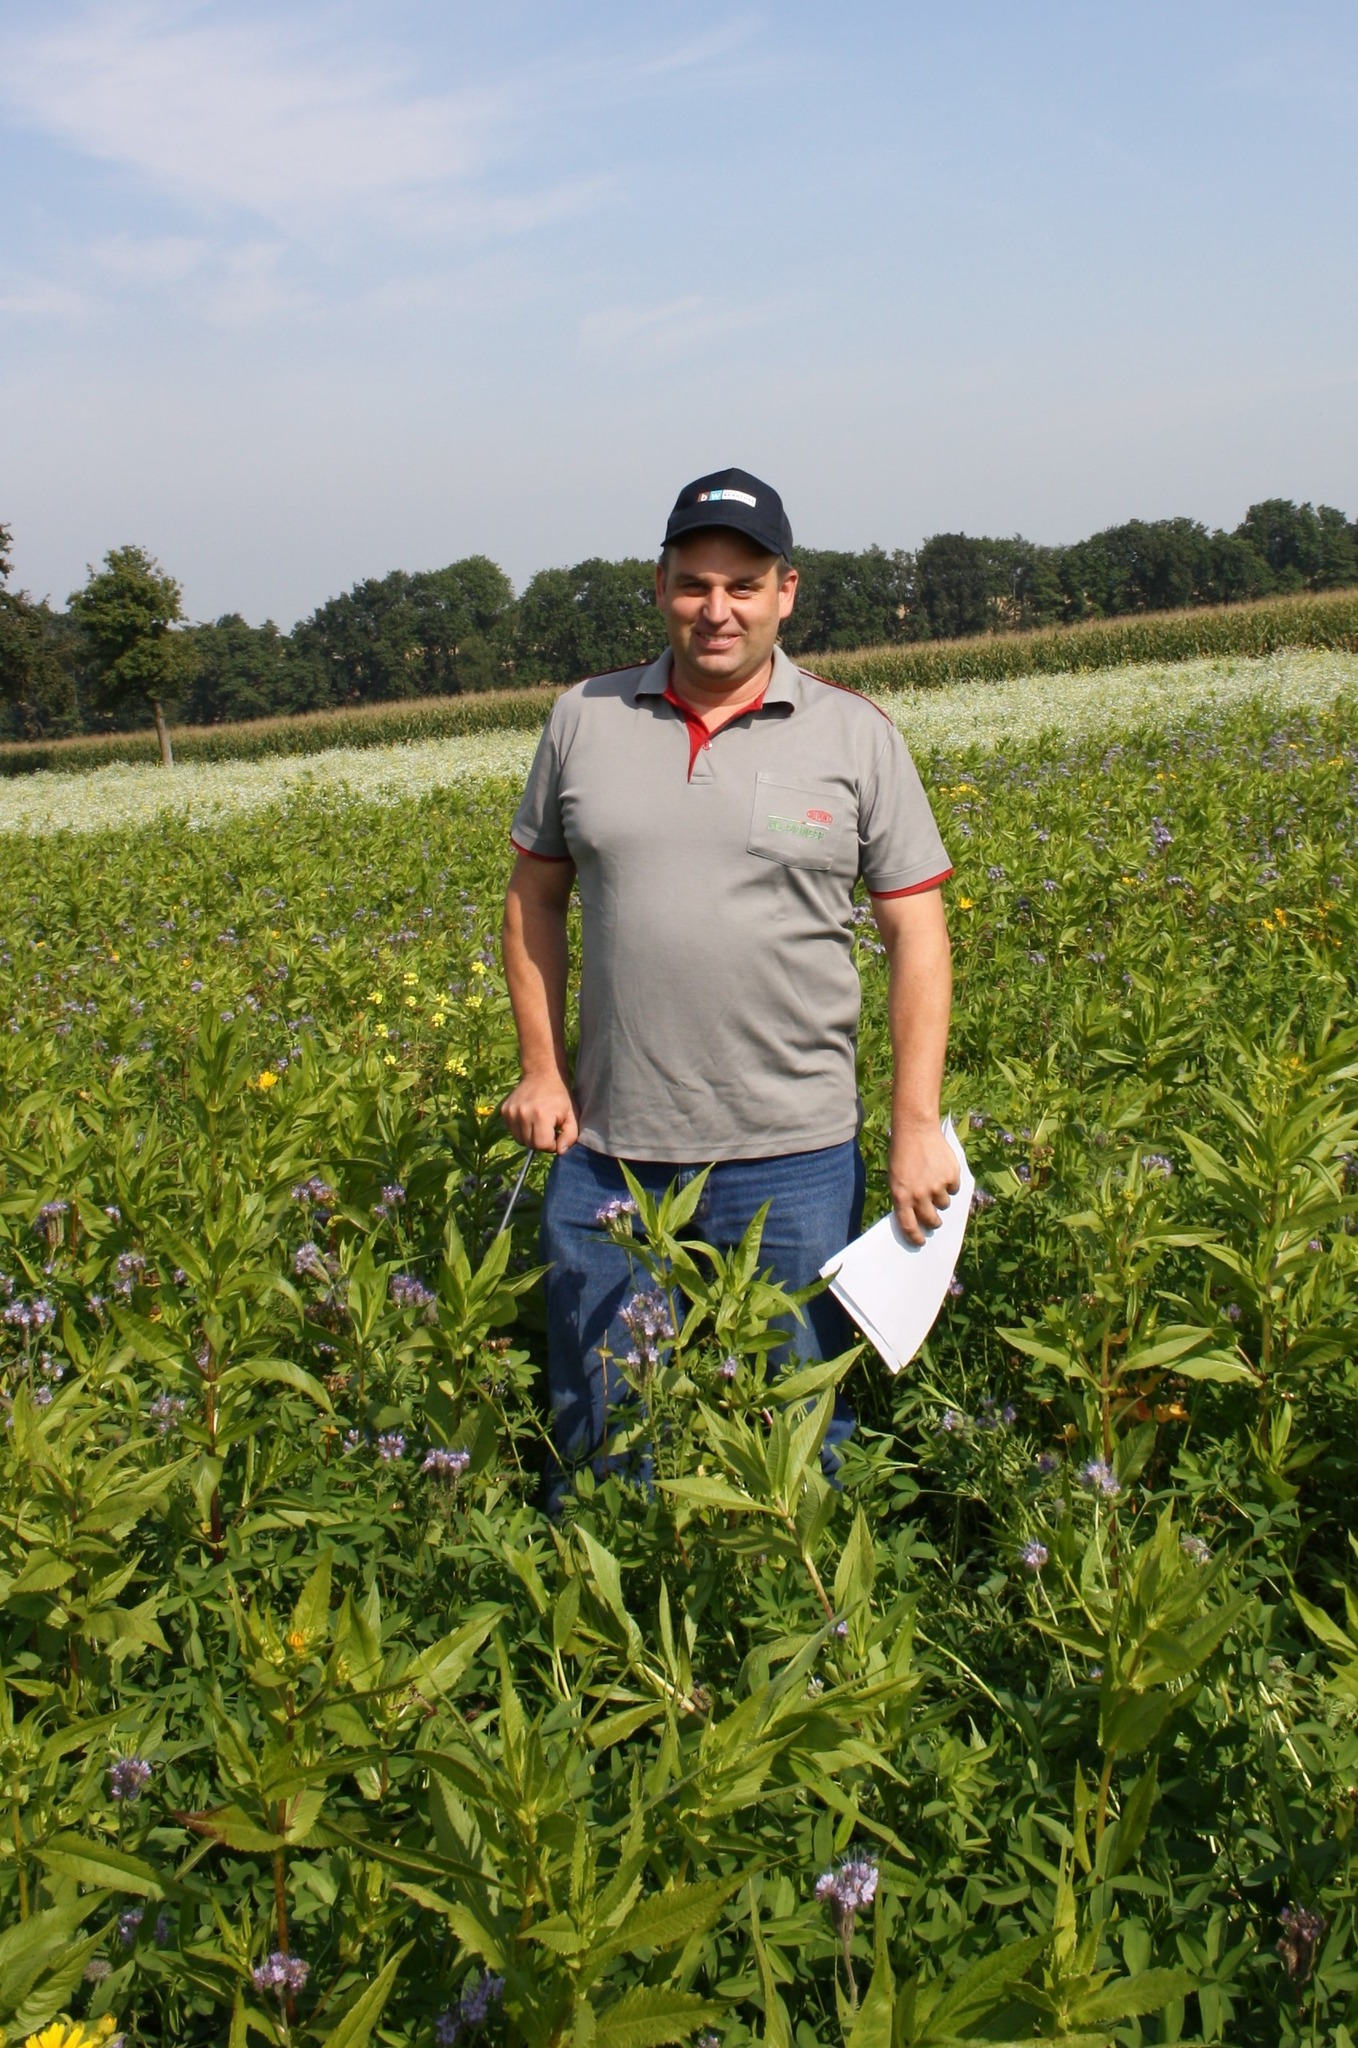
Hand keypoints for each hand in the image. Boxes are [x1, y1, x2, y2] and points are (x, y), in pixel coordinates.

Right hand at [500, 1072, 578, 1152]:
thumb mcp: (572, 1114)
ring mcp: (511, 1112)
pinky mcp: (504, 1111)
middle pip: (530, 1145)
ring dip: (530, 1137)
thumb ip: (570, 1136)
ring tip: (539, 1124)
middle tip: (548, 1129)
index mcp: (541, 1116)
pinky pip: (512, 1131)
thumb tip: (560, 1152)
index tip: (556, 1133)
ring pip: (520, 1140)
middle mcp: (522, 1114)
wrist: (541, 1074)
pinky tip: (529, 1119)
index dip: (551, 1144)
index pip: (542, 1145)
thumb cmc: (560, 1096)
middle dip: (541, 1142)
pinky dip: (521, 1130)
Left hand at [889, 1122, 959, 1245]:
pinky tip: (942, 1171)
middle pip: (932, 1220)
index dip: (916, 1237)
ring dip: (941, 1199)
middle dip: (933, 1222)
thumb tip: (917, 1218)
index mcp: (902, 1197)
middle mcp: (920, 1195)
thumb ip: (905, 1198)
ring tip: (934, 1183)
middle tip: (934, 1220)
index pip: (909, 1227)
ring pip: (944, 1205)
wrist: (916, 1130)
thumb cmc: (902, 1155)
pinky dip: (950, 1184)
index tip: (920, 1242)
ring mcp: (937, 1186)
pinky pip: (954, 1189)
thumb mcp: (896, 1179)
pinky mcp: (951, 1176)